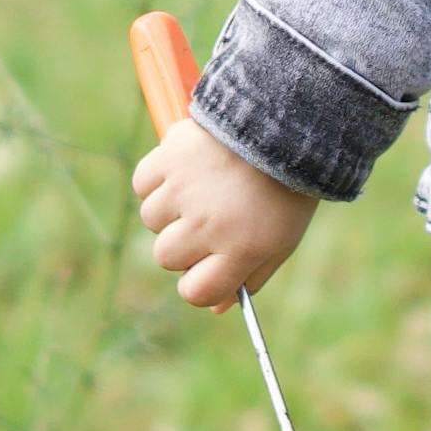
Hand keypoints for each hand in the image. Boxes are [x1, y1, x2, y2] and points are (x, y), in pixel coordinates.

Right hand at [132, 111, 319, 312]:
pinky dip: (158, 177)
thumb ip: (251, 277)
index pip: (195, 292)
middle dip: (183, 243)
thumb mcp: (282, 239)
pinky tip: (187, 167)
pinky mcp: (169, 157)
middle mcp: (208, 224)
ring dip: (170, 207)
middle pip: (167, 257)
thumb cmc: (285, 187)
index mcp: (240, 249)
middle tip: (209, 218)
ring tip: (203, 186)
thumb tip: (216, 308)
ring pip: (152, 219)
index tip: (205, 269)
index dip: (197, 284)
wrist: (287, 122)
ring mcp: (185, 190)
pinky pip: (143, 183)